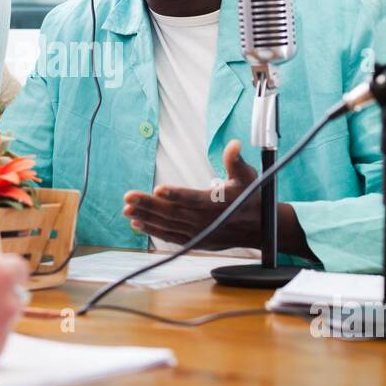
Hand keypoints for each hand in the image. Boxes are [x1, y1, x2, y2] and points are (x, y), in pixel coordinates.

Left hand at [122, 140, 260, 249]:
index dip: (176, 195)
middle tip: (128, 196)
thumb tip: (234, 144)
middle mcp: (206, 220)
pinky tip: (137, 222)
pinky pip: (170, 236)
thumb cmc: (249, 197)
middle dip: (149, 204)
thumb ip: (236, 161)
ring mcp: (199, 232)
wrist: (258, 227)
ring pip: (168, 225)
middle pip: (174, 212)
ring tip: (127, 209)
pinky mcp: (194, 240)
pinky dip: (153, 231)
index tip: (158, 190)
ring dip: (146, 217)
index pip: (194, 199)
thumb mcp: (247, 176)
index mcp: (218, 203)